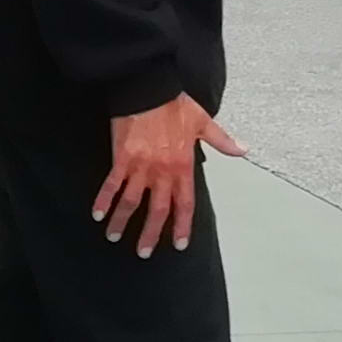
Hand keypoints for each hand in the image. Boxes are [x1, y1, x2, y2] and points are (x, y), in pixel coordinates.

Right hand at [94, 95, 243, 257]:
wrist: (149, 88)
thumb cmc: (175, 104)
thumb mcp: (203, 122)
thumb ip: (222, 140)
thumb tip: (243, 150)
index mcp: (183, 166)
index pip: (185, 203)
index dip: (181, 226)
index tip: (178, 244)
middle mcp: (163, 171)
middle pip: (158, 210)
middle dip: (150, 233)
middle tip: (143, 252)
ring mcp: (141, 167)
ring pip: (132, 202)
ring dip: (123, 222)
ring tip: (114, 237)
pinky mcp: (122, 158)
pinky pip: (112, 184)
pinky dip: (104, 200)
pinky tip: (97, 214)